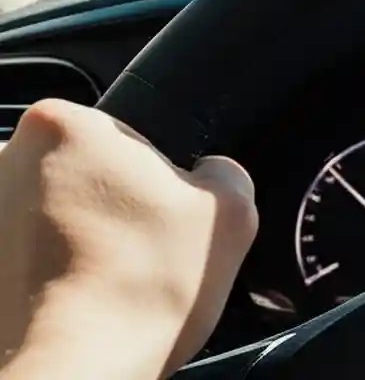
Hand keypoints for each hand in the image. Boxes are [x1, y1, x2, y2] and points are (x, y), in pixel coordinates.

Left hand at [0, 100, 257, 379]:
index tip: (157, 220)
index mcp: (65, 123)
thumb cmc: (142, 289)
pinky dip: (36, 276)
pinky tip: (66, 306)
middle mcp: (3, 156)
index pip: (123, 136)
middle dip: (102, 206)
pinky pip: (18, 258)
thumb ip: (225, 173)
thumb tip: (210, 173)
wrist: (69, 374)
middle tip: (134, 256)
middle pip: (75, 171)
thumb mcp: (230, 214)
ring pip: (42, 216)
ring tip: (97, 288)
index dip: (150, 179)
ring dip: (66, 241)